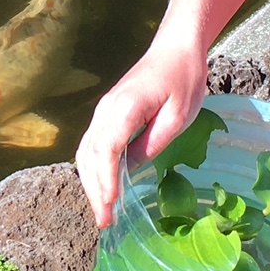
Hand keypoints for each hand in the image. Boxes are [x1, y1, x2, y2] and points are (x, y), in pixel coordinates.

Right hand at [75, 40, 208, 227]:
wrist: (175, 49)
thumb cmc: (183, 79)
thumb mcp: (179, 114)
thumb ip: (154, 142)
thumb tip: (132, 166)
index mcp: (124, 108)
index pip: (106, 149)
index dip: (106, 178)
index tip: (110, 203)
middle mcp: (106, 110)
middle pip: (90, 155)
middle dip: (94, 190)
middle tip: (104, 221)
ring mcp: (103, 111)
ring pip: (86, 152)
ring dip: (90, 183)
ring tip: (101, 211)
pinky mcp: (107, 114)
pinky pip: (93, 145)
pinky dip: (93, 170)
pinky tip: (101, 188)